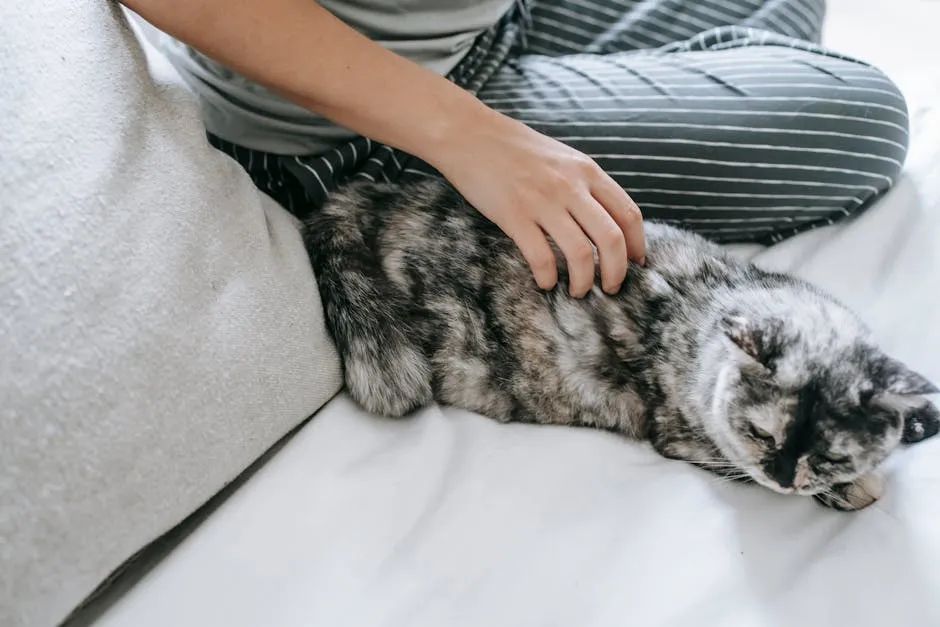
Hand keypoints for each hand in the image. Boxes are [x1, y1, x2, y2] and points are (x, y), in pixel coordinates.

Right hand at [428, 106, 645, 297]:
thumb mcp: (562, 157)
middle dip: (617, 273)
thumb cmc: (514, 147)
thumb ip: (584, 183)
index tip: (636, 264)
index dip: (637, 245)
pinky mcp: (514, 215)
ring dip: (583, 282)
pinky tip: (545, 282)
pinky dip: (547, 278)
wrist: (469, 133)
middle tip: (610, 288)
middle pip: (611, 240)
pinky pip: (541, 257)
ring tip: (577, 291)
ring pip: (580, 254)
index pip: (628, 214)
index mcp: (587, 171)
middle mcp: (570, 187)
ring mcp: (542, 201)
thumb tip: (605, 217)